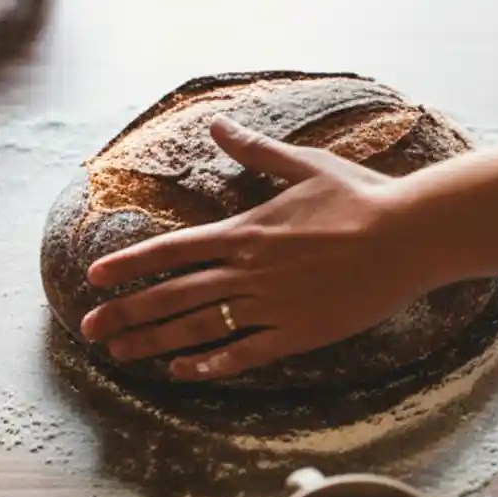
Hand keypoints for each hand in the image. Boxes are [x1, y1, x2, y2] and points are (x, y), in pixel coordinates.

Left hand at [80, 116, 428, 381]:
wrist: (408, 236)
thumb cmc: (359, 196)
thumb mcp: (303, 165)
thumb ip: (254, 151)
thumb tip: (217, 125)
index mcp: (246, 231)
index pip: (172, 250)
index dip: (130, 264)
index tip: (94, 276)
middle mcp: (250, 271)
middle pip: (174, 295)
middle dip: (126, 313)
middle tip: (89, 329)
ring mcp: (272, 306)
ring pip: (200, 328)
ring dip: (155, 341)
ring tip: (120, 354)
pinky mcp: (299, 333)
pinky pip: (245, 354)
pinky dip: (211, 363)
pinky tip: (184, 371)